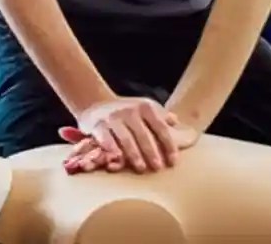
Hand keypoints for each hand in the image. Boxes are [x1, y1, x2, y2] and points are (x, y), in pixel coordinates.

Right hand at [60, 116, 196, 174]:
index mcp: (145, 107)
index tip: (173, 162)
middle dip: (152, 153)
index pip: (161, 128)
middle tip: (158, 168)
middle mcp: (129, 110)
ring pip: (126, 139)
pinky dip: (113, 150)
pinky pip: (106, 140)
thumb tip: (176, 122)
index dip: (169, 146)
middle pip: (144, 135)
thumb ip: (161, 116)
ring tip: (141, 168)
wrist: (95, 102)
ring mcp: (112, 117)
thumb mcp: (145, 108)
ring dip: (134, 155)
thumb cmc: (127, 112)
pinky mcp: (97, 125)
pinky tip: (119, 160)